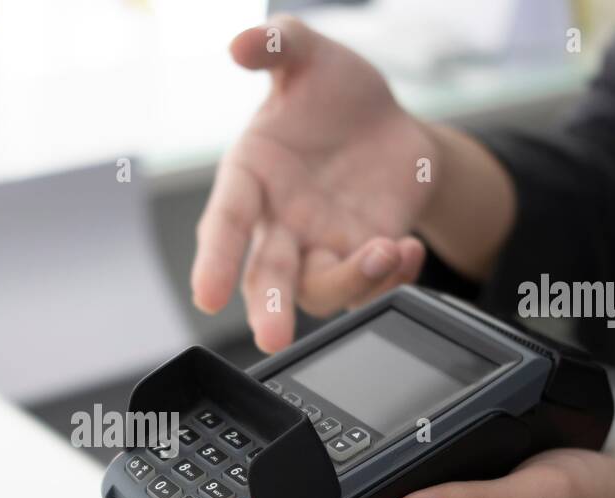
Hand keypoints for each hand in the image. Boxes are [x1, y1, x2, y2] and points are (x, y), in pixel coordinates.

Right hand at [191, 15, 432, 351]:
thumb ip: (275, 44)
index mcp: (251, 178)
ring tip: (385, 251)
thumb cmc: (331, 94)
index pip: (226, 224)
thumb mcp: (307, 54)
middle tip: (273, 338)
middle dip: (269, 309)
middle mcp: (279, 222)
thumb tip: (240, 43)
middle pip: (265, 278)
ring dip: (350, 283)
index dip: (214, 261)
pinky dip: (392, 277)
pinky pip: (373, 284)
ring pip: (321, 290)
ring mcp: (322, 244)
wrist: (387, 121)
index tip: (206, 295)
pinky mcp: (364, 254)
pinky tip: (408, 249)